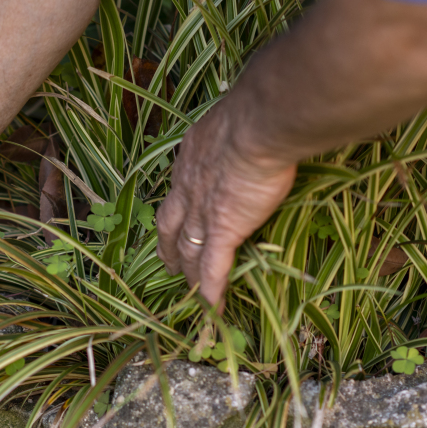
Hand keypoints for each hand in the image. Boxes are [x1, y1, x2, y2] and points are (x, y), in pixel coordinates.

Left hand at [156, 110, 296, 308]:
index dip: (175, 211)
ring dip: (188, 276)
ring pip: (188, 252)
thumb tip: (256, 124)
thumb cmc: (254, 114)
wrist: (258, 125)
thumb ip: (238, 130)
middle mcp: (187, 188)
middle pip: (170, 226)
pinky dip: (210, 293)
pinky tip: (211, 312)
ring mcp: (202, 212)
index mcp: (190, 159)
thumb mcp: (234, 118)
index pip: (178, 192)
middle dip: (168, 249)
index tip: (174, 222)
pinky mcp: (223, 231)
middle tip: (169, 266)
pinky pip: (213, 270)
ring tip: (188, 294)